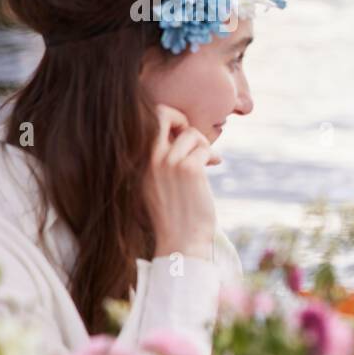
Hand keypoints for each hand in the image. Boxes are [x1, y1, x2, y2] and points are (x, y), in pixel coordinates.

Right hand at [145, 104, 218, 260]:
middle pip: (163, 114)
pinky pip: (205, 149)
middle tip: (195, 139)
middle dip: (183, 119)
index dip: (169, 120)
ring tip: (207, 160)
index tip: (182, 135)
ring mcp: (168, 163)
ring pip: (191, 133)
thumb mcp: (158, 184)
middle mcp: (149, 159)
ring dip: (204, 145)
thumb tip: (186, 135)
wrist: (181, 241)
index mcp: (138, 162)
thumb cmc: (174, 215)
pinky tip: (214, 165)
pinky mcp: (189, 169)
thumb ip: (164, 160)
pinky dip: (211, 155)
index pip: (147, 121)